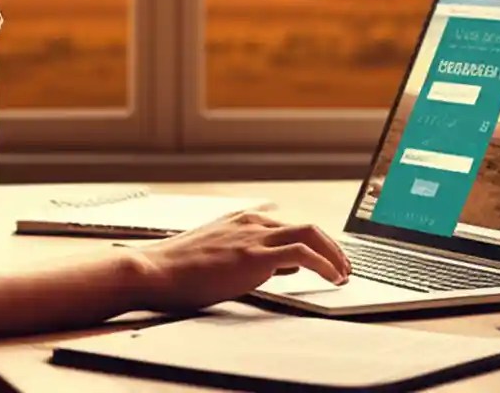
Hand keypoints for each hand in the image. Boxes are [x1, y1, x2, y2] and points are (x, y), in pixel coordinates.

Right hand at [128, 211, 351, 311]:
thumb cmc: (179, 269)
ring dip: (334, 255)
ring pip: (310, 234)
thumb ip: (250, 256)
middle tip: (344, 267)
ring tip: (344, 274)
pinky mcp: (254, 255)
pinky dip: (323, 264)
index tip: (328, 260)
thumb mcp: (219, 255)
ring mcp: (254, 236)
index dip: (315, 244)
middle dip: (332, 247)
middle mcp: (252, 222)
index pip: (290, 227)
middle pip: (307, 227)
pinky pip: (302, 253)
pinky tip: (332, 278)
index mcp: (243, 220)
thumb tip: (283, 267)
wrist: (155, 270)